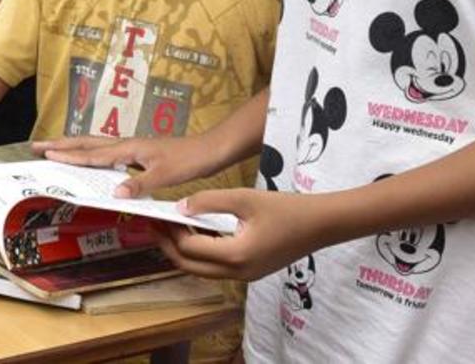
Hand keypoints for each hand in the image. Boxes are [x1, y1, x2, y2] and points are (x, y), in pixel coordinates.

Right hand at [34, 134, 218, 198]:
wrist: (210, 149)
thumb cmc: (190, 159)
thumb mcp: (165, 175)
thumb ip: (139, 184)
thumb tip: (115, 193)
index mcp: (129, 149)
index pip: (93, 154)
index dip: (69, 156)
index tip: (47, 154)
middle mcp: (127, 145)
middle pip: (87, 143)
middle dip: (62, 144)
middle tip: (39, 145)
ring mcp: (133, 147)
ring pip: (96, 145)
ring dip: (74, 146)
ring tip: (56, 147)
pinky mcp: (140, 152)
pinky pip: (108, 151)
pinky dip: (92, 152)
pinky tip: (92, 158)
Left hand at [154, 188, 333, 281]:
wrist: (321, 225)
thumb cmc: (286, 209)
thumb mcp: (244, 198)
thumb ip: (208, 201)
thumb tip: (179, 207)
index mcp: (234, 255)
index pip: (188, 246)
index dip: (168, 230)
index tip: (155, 213)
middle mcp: (237, 272)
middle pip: (189, 265)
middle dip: (167, 245)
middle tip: (153, 224)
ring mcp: (244, 276)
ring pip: (201, 270)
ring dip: (182, 250)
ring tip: (168, 226)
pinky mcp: (250, 272)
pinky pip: (216, 267)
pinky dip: (200, 253)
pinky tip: (194, 232)